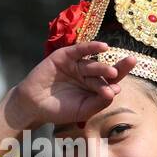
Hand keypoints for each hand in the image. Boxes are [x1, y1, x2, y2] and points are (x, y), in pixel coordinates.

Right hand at [4, 41, 138, 129]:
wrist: (35, 106)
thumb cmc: (61, 110)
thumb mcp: (84, 109)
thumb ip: (100, 102)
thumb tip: (115, 91)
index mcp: (95, 87)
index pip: (112, 81)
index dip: (120, 79)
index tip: (122, 85)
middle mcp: (88, 74)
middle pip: (105, 71)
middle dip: (113, 72)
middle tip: (115, 75)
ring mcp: (76, 65)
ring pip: (92, 64)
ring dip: (101, 67)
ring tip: (110, 72)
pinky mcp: (64, 56)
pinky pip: (80, 50)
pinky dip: (91, 47)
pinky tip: (103, 47)